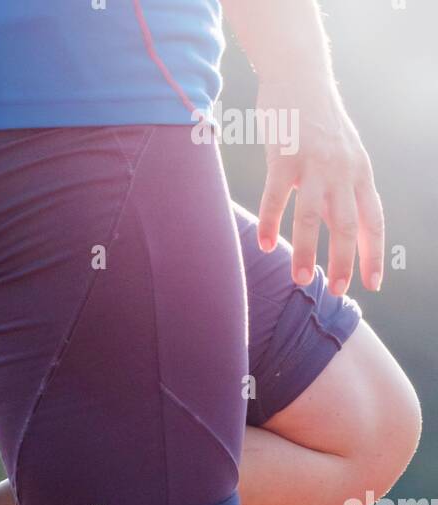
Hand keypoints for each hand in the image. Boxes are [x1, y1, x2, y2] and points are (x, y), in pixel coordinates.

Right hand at [255, 77, 383, 294]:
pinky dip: (272, 223)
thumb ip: (343, 193)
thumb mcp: (343, 157)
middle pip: (347, 224)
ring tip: (302, 281)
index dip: (374, 253)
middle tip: (337, 292)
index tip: (372, 284)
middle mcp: (342, 170)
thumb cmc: (318, 123)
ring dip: (308, 252)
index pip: (373, 220)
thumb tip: (342, 235)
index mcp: (360, 173)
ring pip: (313, 216)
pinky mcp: (284, 156)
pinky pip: (277, 197)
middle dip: (344, 262)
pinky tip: (267, 246)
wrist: (300, 76)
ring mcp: (313, 163)